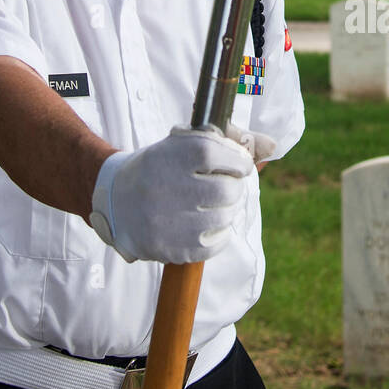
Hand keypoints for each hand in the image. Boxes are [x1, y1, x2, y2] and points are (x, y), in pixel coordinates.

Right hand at [88, 127, 254, 263]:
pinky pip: (216, 244)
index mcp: (170, 155)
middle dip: (233, 187)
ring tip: (210, 205)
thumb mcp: (186, 144)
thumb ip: (231, 141)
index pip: (219, 154)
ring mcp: (167, 221)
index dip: (237, 161)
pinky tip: (203, 224)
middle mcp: (166, 187)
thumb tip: (272, 145)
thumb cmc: (162, 167)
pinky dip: (218, 233)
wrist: (116, 201)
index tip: (237, 165)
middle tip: (221, 186)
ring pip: (225, 217)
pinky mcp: (169, 248)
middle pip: (227, 190)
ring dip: (226, 210)